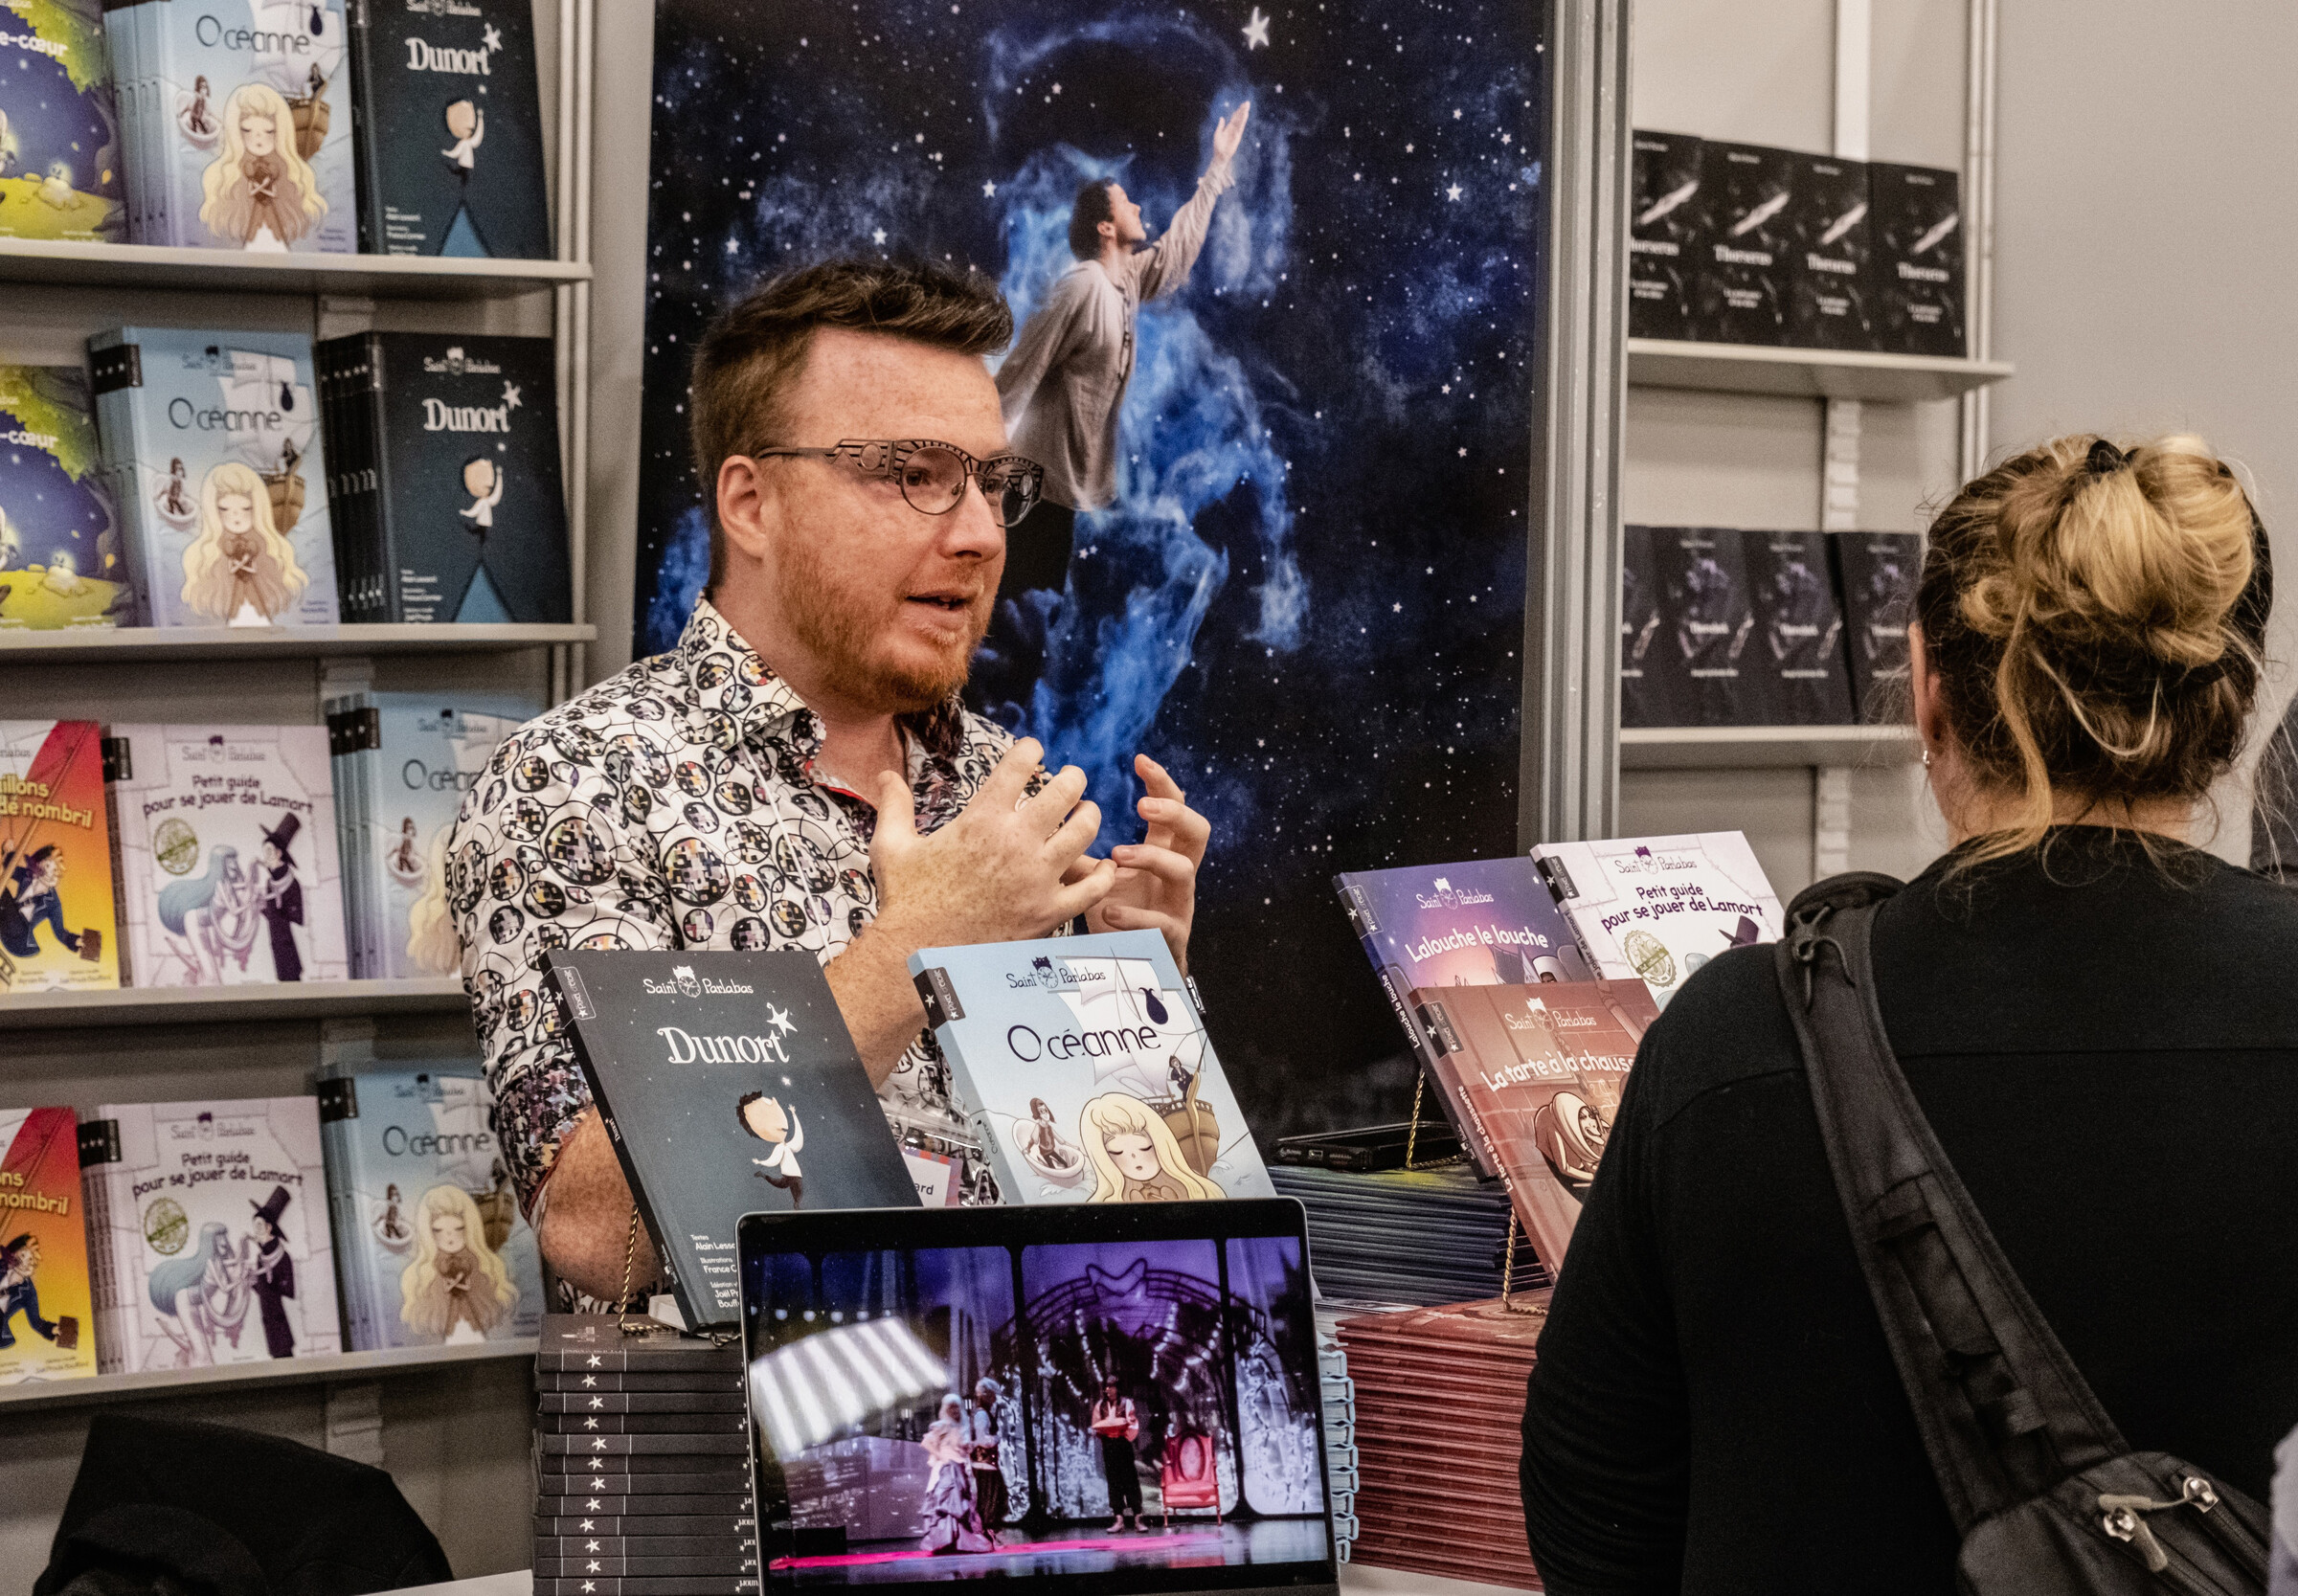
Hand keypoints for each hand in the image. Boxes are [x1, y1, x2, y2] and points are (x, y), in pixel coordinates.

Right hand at [872, 738, 1116, 949]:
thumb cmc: (905, 900)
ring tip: (1086, 812)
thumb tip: (886, 775)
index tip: (1033, 749)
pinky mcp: (1049, 911)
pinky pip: (1092, 888)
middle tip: (1072, 778)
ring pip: (1084, 832)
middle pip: (1065, 791)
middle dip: (1072, 778)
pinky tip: (1103, 866)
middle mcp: (1015, 843)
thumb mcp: (892, 846)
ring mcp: (1037, 878)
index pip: (1018, 766)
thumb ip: (895, 806)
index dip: (1030, 749)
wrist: (918, 955)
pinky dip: (1103, 874)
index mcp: (981, 820)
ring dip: (1089, 816)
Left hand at [1080, 754, 1209, 972]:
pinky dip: (1135, 915)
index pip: (1173, 807)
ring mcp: (1178, 905)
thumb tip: (1044, 813)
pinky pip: (1162, 923)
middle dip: (1175, 812)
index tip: (1139, 760)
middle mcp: (1177, 873)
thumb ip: (1078, 847)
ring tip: (1117, 855)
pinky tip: (1108, 911)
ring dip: (1152, 858)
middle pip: (1197, 831)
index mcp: (1163, 852)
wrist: (1128, 968)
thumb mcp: (1095, 875)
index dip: (1162, 782)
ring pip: (1184, 871)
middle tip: (1143, 805)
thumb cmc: (1112, 912)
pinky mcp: (1171, 937)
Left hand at [1212, 101, 1250, 162]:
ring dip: (1244, 114)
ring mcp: (1236, 132)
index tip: (1242, 105)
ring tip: (1247, 107)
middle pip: (1239, 117)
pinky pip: (1240, 127)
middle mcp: (1233, 129)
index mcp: (1228, 128)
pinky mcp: (1237, 136)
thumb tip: (1222, 118)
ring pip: (1240, 121)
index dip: (1238, 111)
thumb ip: (1220, 126)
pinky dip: (1242, 121)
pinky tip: (1245, 116)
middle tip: (1247, 103)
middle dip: (1243, 110)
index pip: (1234, 117)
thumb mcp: (1217, 134)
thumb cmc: (1218, 146)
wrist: (1220, 155)